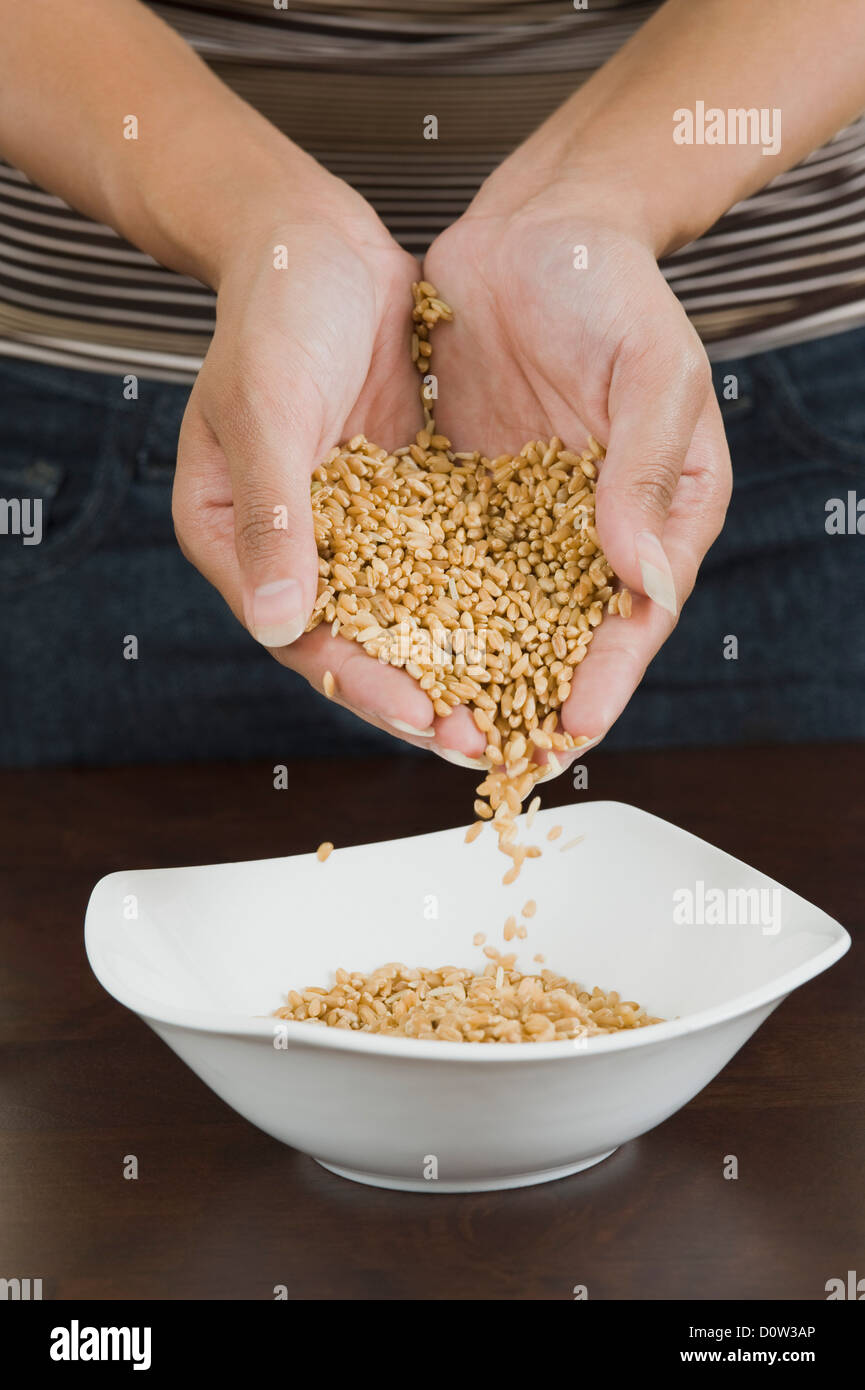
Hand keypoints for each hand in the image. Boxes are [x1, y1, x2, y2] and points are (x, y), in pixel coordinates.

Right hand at [173, 200, 484, 755]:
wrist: (317, 242)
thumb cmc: (273, 313)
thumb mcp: (266, 410)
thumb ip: (275, 516)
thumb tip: (279, 624)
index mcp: (234, 541)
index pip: (300, 638)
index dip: (364, 686)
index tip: (426, 719)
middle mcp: (289, 549)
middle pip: (356, 644)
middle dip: (419, 695)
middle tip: (481, 744)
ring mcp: (346, 527)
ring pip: (402, 615)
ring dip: (453, 662)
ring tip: (512, 709)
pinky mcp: (395, 502)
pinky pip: (437, 565)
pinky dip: (473, 600)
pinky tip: (527, 629)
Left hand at [424, 189, 731, 761]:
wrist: (536, 234)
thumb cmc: (616, 294)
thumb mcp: (656, 373)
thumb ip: (648, 474)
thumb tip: (644, 581)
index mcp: (659, 519)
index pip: (636, 617)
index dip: (608, 675)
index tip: (572, 725)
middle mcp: (591, 536)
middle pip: (564, 639)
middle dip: (531, 700)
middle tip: (490, 754)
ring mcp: (525, 524)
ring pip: (497, 619)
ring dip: (469, 673)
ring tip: (431, 722)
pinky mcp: (465, 504)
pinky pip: (440, 569)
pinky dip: (419, 610)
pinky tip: (383, 645)